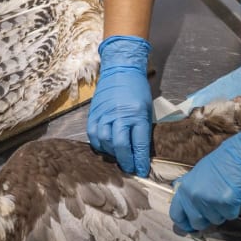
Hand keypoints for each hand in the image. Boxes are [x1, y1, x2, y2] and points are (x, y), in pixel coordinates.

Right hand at [87, 35, 152, 176]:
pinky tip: (105, 148)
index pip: (139, 143)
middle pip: (121, 146)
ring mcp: (104, 114)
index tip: (142, 171)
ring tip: (119, 158)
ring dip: (112, 154)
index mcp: (137, 114)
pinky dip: (99, 145)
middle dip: (126, 161)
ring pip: (105, 142)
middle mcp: (119, 115)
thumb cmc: (137, 89)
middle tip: (130, 168)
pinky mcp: (94, 113)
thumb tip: (140, 151)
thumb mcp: (146, 108)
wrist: (120, 69)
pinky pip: (93, 135)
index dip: (141, 160)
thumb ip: (142, 129)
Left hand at [170, 121, 240, 230]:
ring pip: (215, 220)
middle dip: (207, 219)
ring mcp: (209, 200)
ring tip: (226, 194)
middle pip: (197, 222)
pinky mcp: (226, 203)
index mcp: (185, 188)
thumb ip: (190, 192)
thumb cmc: (222, 162)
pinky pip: (230, 216)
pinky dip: (234, 209)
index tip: (190, 226)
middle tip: (215, 207)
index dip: (184, 223)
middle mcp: (194, 196)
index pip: (176, 214)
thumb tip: (187, 210)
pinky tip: (235, 195)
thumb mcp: (198, 174)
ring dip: (222, 212)